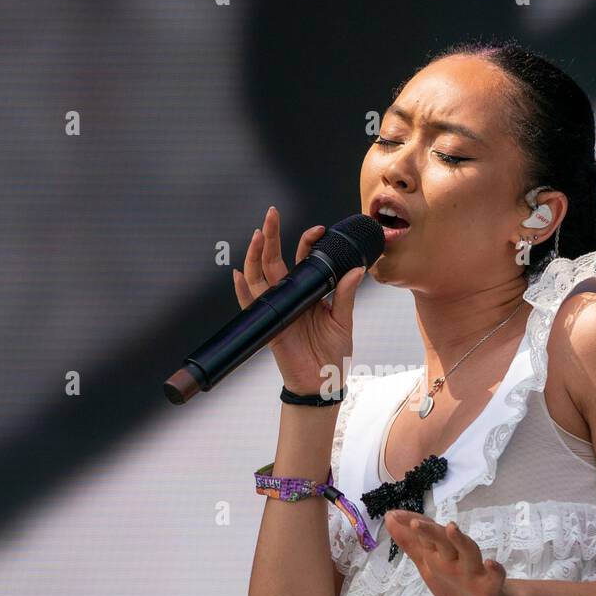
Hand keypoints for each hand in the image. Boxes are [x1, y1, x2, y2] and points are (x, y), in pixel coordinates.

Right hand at [231, 205, 365, 394]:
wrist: (323, 383)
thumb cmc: (332, 354)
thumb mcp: (343, 321)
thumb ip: (345, 295)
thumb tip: (357, 270)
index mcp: (308, 292)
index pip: (303, 259)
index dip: (308, 242)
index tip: (320, 229)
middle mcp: (290, 296)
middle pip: (274, 260)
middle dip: (272, 236)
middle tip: (272, 213)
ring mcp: (277, 309)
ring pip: (259, 277)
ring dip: (255, 256)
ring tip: (258, 234)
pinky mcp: (269, 325)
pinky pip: (251, 306)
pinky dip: (242, 290)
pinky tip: (238, 273)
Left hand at [383, 509, 510, 595]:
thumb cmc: (455, 580)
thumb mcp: (429, 563)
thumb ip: (410, 542)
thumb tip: (389, 518)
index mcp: (440, 552)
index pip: (425, 533)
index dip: (410, 524)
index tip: (392, 514)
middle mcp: (456, 557)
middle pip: (443, 540)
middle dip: (430, 531)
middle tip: (415, 523)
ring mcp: (474, 570)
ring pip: (469, 552)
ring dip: (460, 540)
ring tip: (451, 528)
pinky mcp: (491, 586)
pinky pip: (495, 578)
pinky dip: (495, 570)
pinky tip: (491, 563)